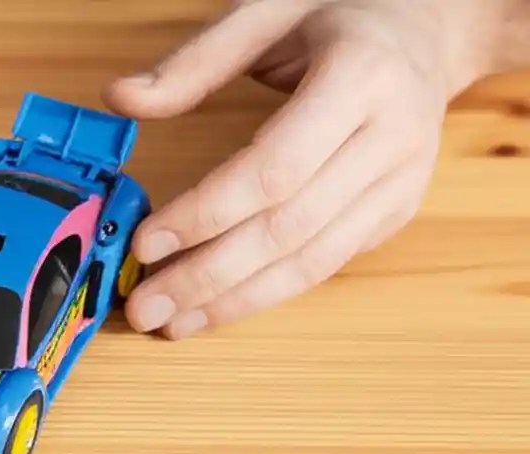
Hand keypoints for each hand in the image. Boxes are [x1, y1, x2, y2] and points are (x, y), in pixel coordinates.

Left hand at [103, 0, 502, 339]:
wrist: (433, 30)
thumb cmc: (343, 14)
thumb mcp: (269, 11)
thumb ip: (195, 60)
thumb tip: (121, 99)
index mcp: (360, 77)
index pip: (273, 169)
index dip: (206, 214)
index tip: (146, 244)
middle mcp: (391, 137)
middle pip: (289, 228)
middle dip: (210, 276)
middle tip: (146, 307)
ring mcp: (401, 181)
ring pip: (313, 261)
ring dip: (237, 301)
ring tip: (174, 323)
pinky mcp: (396, 211)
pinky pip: (327, 263)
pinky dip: (269, 291)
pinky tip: (219, 307)